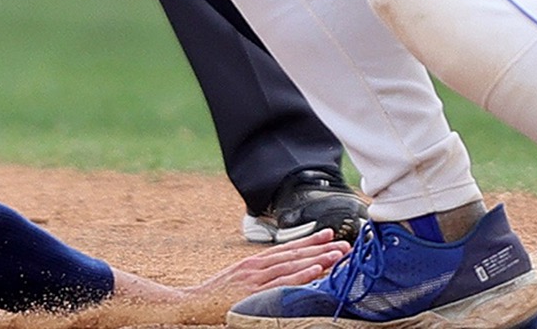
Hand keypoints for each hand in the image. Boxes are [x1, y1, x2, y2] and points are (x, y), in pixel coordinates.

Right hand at [180, 229, 348, 300]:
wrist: (191, 303)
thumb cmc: (213, 296)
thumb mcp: (236, 280)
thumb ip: (257, 276)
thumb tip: (279, 274)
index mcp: (253, 263)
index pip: (287, 249)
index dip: (310, 241)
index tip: (330, 233)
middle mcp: (257, 267)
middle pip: (295, 254)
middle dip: (322, 248)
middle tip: (345, 244)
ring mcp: (257, 280)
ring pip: (293, 265)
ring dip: (318, 258)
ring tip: (339, 254)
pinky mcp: (255, 294)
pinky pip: (283, 283)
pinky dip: (302, 275)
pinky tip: (318, 270)